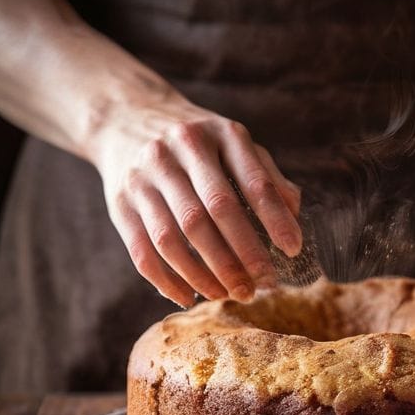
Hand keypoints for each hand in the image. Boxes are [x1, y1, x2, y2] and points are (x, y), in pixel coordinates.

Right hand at [93, 91, 301, 306]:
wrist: (125, 117)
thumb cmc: (196, 142)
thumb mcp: (233, 143)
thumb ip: (266, 176)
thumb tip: (295, 216)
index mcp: (220, 133)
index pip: (254, 182)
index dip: (275, 219)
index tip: (292, 250)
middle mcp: (180, 150)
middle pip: (214, 212)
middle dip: (242, 256)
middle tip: (261, 287)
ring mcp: (144, 176)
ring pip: (175, 238)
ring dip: (204, 274)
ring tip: (228, 294)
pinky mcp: (119, 204)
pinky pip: (142, 252)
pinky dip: (167, 280)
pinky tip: (189, 296)